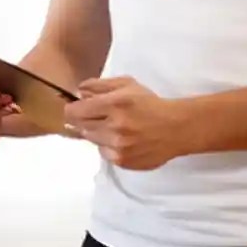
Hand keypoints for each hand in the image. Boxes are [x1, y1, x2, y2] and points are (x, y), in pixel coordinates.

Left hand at [63, 76, 185, 170]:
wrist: (175, 128)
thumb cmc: (150, 104)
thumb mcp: (127, 85)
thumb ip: (99, 85)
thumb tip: (78, 91)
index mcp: (114, 104)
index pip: (75, 111)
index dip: (72, 109)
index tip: (75, 107)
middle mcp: (114, 127)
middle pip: (80, 127)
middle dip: (84, 120)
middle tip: (96, 116)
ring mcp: (118, 147)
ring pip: (91, 140)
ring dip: (97, 133)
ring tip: (113, 127)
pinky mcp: (123, 161)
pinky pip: (104, 153)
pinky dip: (108, 147)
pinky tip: (123, 140)